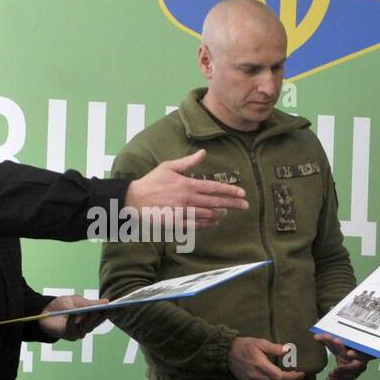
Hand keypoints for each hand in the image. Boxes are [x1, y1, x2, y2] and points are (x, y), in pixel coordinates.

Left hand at [39, 295, 110, 339]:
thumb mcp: (76, 301)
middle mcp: (86, 327)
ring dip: (90, 318)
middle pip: (97, 322)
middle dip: (104, 315)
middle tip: (111, 309)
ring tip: (95, 311)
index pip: (104, 315)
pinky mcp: (68, 335)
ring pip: (87, 326)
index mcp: (90, 318)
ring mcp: (77, 332)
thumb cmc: (60, 306)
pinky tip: (74, 314)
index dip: (114, 312)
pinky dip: (73, 320)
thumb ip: (90, 303)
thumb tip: (107, 301)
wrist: (42, 312)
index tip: (124, 306)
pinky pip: (72, 328)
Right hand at [124, 149, 248, 229]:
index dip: (230, 191)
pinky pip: (197, 226)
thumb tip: (203, 153)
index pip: (214, 188)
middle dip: (233, 204)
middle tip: (245, 206)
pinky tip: (213, 222)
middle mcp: (188, 199)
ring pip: (208, 216)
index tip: (242, 193)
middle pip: (216, 203)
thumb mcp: (168, 167)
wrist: (134, 200)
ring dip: (220, 214)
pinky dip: (208, 224)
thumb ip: (188, 162)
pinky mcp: (177, 223)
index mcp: (187, 184)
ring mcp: (183, 213)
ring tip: (226, 213)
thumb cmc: (151, 181)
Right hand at [228, 337, 305, 379]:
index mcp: (260, 365)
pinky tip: (277, 378)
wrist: (227, 353)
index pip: (280, 377)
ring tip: (290, 376)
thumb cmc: (245, 345)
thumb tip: (288, 350)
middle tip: (298, 374)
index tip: (301, 373)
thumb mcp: (259, 342)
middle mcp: (256, 376)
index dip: (292, 377)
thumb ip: (274, 347)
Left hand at [312, 332, 370, 379]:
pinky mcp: (352, 376)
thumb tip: (316, 337)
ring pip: (351, 376)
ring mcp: (357, 370)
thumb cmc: (343, 347)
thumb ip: (328, 340)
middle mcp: (361, 361)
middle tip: (336, 369)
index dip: (356, 354)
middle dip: (346, 368)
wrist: (348, 354)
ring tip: (330, 374)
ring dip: (340, 376)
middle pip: (357, 367)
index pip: (361, 352)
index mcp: (360, 350)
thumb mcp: (337, 343)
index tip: (349, 353)